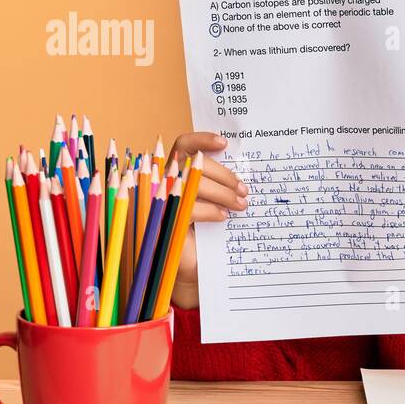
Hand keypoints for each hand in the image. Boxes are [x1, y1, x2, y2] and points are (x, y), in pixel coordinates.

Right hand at [166, 132, 247, 309]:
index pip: (185, 145)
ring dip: (222, 193)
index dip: (202, 139)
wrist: (197, 264)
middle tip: (244, 189)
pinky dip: (210, 211)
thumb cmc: (207, 229)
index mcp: (176, 171)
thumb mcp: (215, 201)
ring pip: (193, 185)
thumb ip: (219, 183)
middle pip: (194, 165)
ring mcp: (160, 200)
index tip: (224, 142)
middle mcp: (164, 181)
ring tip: (240, 204)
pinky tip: (223, 217)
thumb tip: (241, 171)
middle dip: (224, 176)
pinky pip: (189, 209)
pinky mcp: (163, 221)